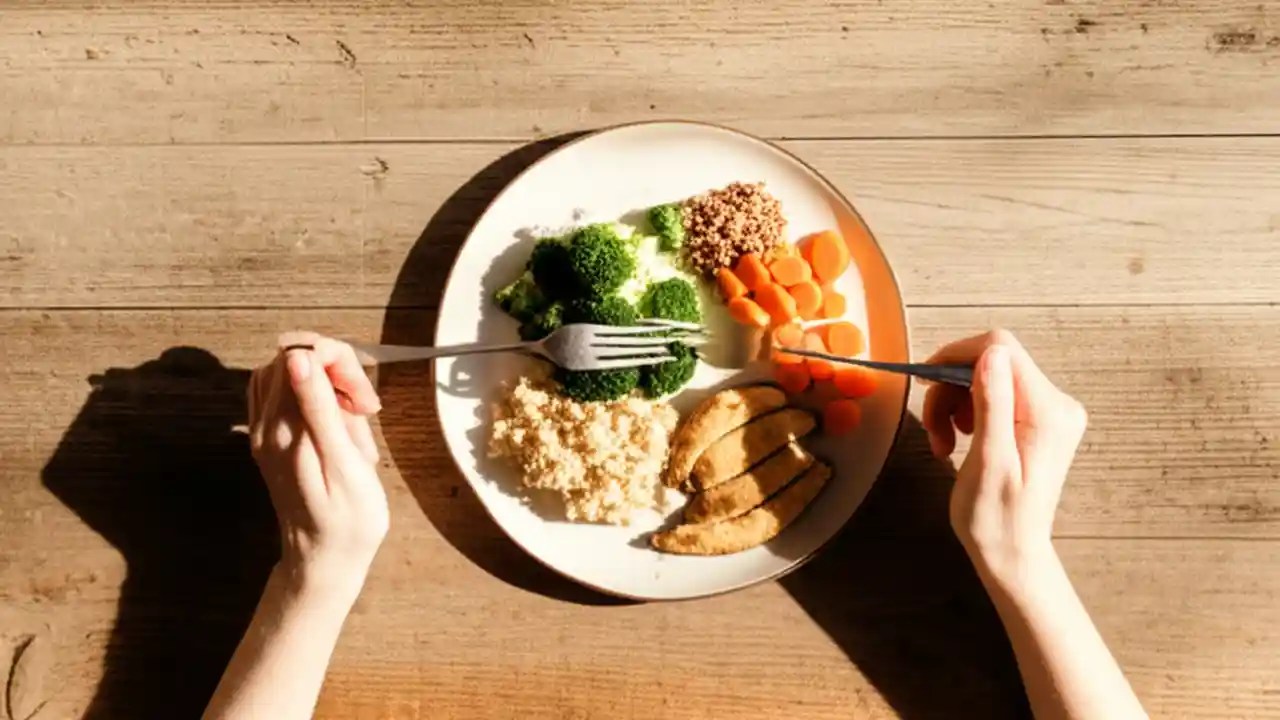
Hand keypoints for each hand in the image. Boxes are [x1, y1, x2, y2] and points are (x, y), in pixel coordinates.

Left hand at [248, 332, 387, 602]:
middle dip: (335, 368)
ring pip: (286, 372)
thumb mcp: (345, 464)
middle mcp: (265, 425)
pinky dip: (311, 393)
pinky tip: (333, 416)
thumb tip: (297, 356)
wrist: (324, 561)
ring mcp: (263, 432)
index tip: (365, 399)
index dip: (339, 361)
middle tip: (365, 407)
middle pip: (292, 358)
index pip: (300, 353)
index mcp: (285, 429)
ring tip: (353, 413)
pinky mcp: (269, 440)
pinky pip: (282, 394)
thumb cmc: (349, 519)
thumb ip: (319, 407)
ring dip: (325, 379)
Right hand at [922, 330, 1087, 585]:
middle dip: (951, 389)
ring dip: (954, 404)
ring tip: (943, 443)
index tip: (925, 383)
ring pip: (986, 377)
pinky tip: (958, 440)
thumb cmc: (994, 519)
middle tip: (933, 431)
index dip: (956, 357)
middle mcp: (1057, 404)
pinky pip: (993, 395)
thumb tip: (990, 353)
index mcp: (1048, 412)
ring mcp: (1049, 411)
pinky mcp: (1037, 420)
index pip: (1000, 349)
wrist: (1012, 553)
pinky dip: (966, 412)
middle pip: (990, 363)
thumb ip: (993, 405)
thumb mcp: (989, 463)